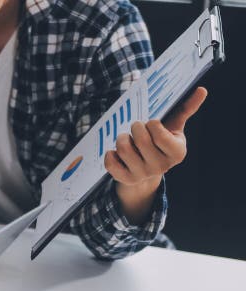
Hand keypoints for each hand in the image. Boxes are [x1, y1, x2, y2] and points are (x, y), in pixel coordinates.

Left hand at [106, 87, 206, 224]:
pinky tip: (116, 152)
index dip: (151, 124)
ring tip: (127, 138)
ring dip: (122, 138)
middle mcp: (162, 167)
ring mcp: (143, 175)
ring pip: (124, 149)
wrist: (146, 168)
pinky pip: (110, 163)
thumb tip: (202, 90)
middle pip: (141, 140)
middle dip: (135, 127)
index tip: (151, 123)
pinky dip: (110, 153)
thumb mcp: (173, 127)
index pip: (160, 134)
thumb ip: (185, 109)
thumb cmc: (160, 141)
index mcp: (177, 152)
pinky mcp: (126, 180)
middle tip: (137, 127)